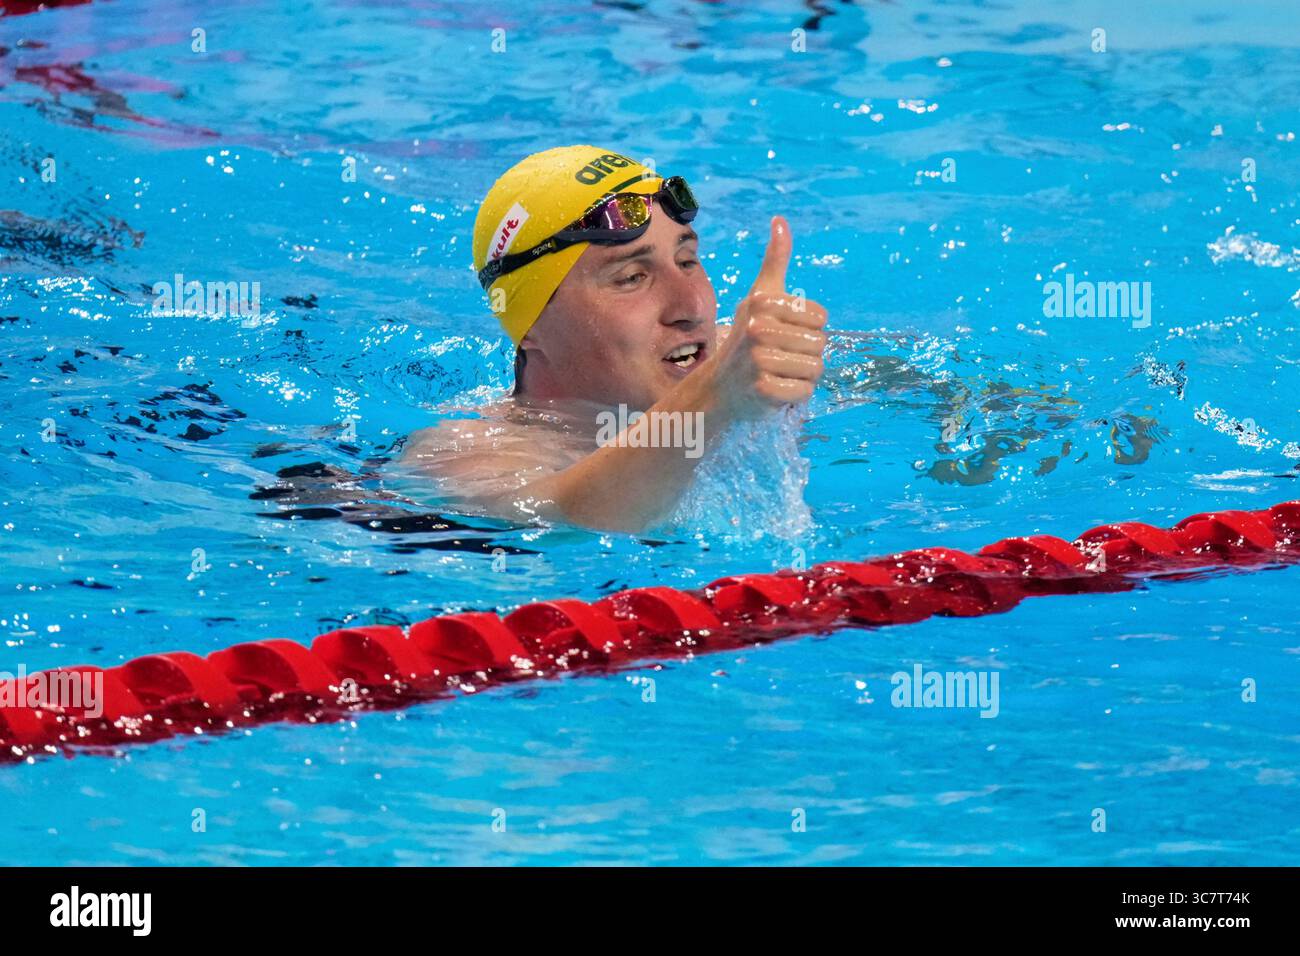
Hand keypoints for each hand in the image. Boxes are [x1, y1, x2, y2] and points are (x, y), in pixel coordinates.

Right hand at [703, 215, 828, 418]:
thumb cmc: (746, 336)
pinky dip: (796, 394)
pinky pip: (804, 391)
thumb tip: (780, 220)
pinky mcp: (763, 390)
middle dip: (807, 353)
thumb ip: (775, 260)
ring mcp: (759, 361)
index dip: (810, 328)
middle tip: (781, 356)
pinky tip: (776, 389)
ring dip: (803, 375)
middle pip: (820, 343)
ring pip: (816, 368)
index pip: (821, 317)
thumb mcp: (759, 295)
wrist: (719, 386)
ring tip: (779, 372)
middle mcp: (758, 329)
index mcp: (763, 302)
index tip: (786, 332)